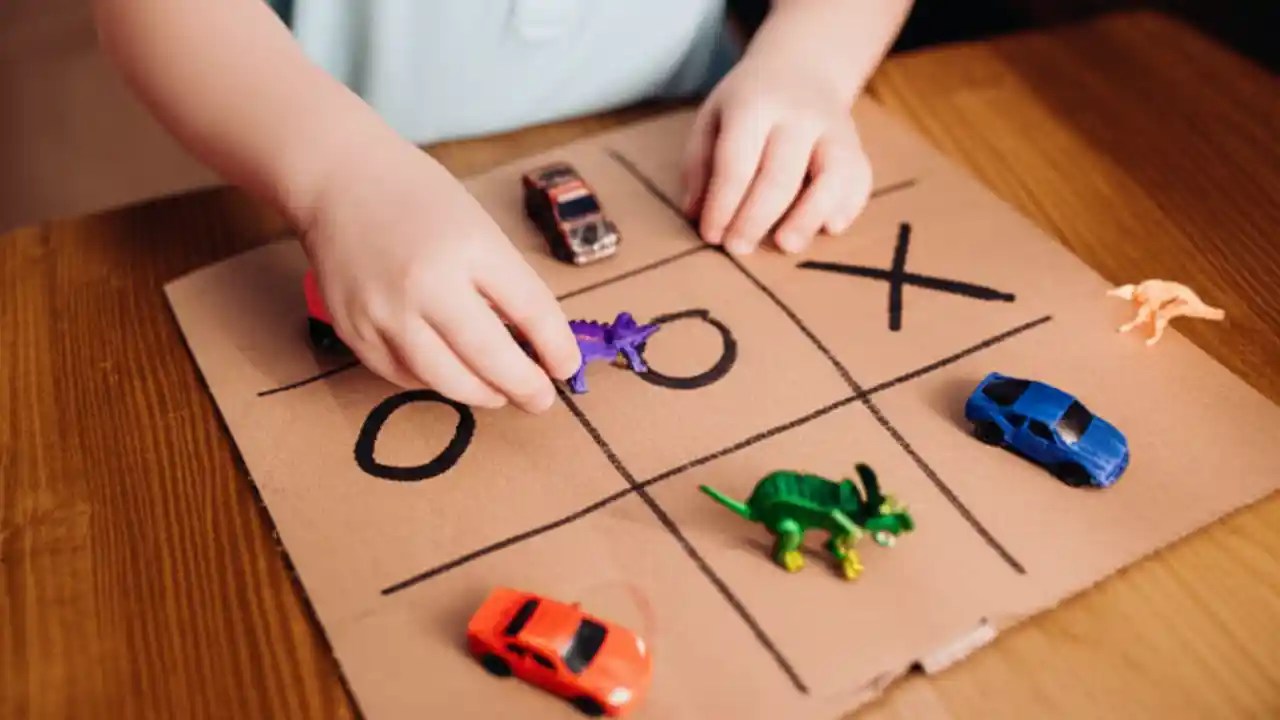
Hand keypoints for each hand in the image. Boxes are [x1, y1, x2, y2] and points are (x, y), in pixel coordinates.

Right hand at [299, 140, 580, 412]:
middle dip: (525, 387)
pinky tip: (452, 375)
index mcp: (470, 247)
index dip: (556, 348)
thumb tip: (536, 344)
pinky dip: (435, 382)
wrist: (338, 180)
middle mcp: (427, 283)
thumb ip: (504, 282)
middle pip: (490, 357)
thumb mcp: (477, 227)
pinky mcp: (354, 331)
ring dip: (483, 394)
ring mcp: (386, 312)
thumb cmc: (419, 198)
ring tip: (500, 394)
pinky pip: (404, 376)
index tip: (567, 367)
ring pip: (447, 380)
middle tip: (541, 400)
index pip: (530, 311)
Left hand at [681, 55, 872, 254]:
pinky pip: (859, 179)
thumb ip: (699, 164)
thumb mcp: (712, 118)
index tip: (711, 235)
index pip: (737, 162)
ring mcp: (835, 129)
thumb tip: (696, 214)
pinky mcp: (857, 146)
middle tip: (737, 248)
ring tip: (786, 245)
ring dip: (808, 217)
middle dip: (755, 219)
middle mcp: (799, 114)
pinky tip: (829, 227)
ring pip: (830, 177)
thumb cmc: (747, 103)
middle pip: (780, 176)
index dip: (722, 204)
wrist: (802, 65)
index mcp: (754, 104)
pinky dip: (847, 206)